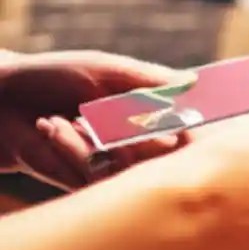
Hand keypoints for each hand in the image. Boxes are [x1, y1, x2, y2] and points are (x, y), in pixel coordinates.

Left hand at [0, 51, 185, 188]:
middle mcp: (131, 139)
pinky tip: (49, 125)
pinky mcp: (80, 181)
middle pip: (162, 154)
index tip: (198, 117)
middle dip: (147, 140)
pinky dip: (71, 150)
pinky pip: (92, 179)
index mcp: (143, 110)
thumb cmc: (51, 75)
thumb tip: (191, 81)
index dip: (194, 124)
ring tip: (69, 116)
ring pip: (127, 169)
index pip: (182, 124)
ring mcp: (107, 162)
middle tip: (127, 125)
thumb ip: (145, 77)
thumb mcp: (103, 68)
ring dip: (98, 142)